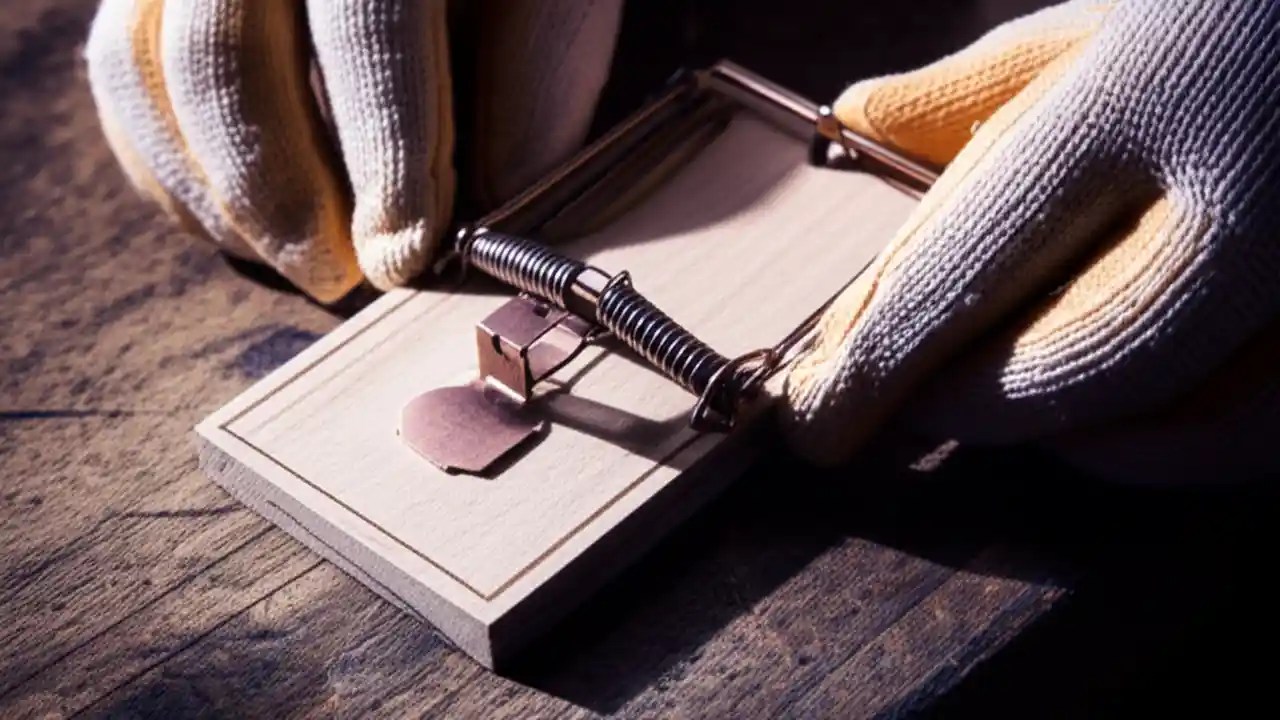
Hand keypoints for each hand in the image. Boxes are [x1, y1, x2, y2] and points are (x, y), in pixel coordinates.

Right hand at [85, 0, 623, 301]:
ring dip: (216, 193)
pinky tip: (243, 224)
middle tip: (339, 279)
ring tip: (297, 259)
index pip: (366, 26)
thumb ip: (536, 75)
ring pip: (145, 67)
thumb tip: (489, 203)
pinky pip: (124, 70)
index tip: (402, 255)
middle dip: (279, 194)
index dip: (384, 151)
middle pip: (223, 57)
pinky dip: (172, 166)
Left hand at [782, 0, 1279, 481]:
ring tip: (988, 404)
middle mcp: (1260, 185)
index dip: (879, 356)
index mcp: (1158, 86)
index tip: (815, 412)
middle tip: (894, 403)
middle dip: (966, 401)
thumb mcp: (1109, 18)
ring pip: (1185, 418)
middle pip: (1079, 353)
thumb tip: (855, 118)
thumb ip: (983, 84)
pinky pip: (1269, 429)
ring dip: (1064, 432)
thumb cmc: (1238, 15)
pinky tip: (1107, 427)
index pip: (980, 248)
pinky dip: (1173, 450)